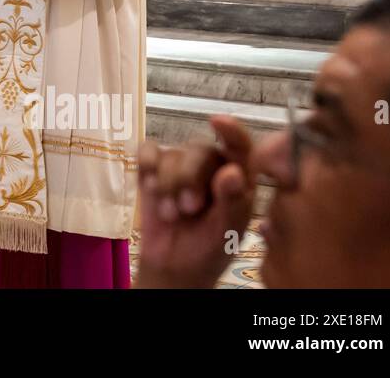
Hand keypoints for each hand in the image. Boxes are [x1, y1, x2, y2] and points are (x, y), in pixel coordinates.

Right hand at [135, 116, 256, 288]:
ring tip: (170, 214)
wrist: (173, 267)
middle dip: (188, 178)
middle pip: (199, 149)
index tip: (217, 122)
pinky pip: (148, 152)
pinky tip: (150, 188)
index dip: (232, 131)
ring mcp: (181, 165)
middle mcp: (212, 165)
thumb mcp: (227, 232)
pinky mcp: (154, 169)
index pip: (241, 146)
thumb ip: (231, 202)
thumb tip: (231, 172)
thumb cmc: (209, 250)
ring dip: (167, 185)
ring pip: (172, 153)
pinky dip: (147, 168)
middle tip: (187, 209)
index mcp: (239, 177)